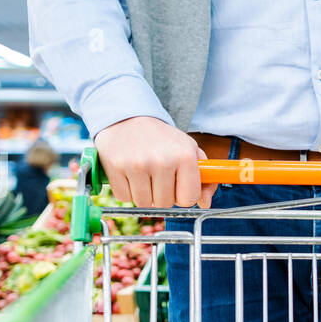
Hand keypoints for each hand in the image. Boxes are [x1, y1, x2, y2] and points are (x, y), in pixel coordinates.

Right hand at [93, 116, 218, 208]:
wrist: (128, 118)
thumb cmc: (162, 139)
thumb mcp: (188, 150)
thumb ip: (204, 178)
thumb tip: (205, 204)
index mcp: (185, 156)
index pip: (188, 199)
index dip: (182, 195)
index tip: (177, 185)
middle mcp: (162, 160)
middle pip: (165, 204)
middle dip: (161, 194)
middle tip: (157, 176)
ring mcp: (137, 164)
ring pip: (144, 203)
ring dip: (143, 194)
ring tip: (143, 174)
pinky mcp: (115, 167)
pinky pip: (124, 197)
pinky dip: (126, 190)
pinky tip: (129, 173)